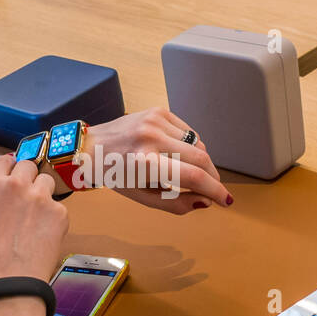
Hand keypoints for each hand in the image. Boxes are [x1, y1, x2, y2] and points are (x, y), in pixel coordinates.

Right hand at [0, 154, 67, 283]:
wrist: (9, 281)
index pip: (4, 160)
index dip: (10, 167)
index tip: (14, 173)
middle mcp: (16, 185)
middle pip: (28, 166)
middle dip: (28, 178)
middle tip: (27, 196)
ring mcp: (40, 196)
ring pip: (46, 181)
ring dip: (43, 193)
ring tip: (36, 217)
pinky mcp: (59, 211)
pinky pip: (58, 206)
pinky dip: (54, 217)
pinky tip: (44, 234)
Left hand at [82, 108, 232, 214]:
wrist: (91, 147)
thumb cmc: (115, 175)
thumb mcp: (143, 198)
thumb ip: (176, 203)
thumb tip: (205, 201)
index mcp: (145, 163)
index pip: (194, 177)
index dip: (215, 190)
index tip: (225, 200)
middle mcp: (151, 138)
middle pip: (201, 158)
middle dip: (212, 177)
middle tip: (213, 189)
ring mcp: (155, 121)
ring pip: (198, 143)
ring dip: (201, 161)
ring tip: (188, 172)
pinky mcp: (158, 111)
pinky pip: (188, 131)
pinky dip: (190, 145)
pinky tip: (178, 154)